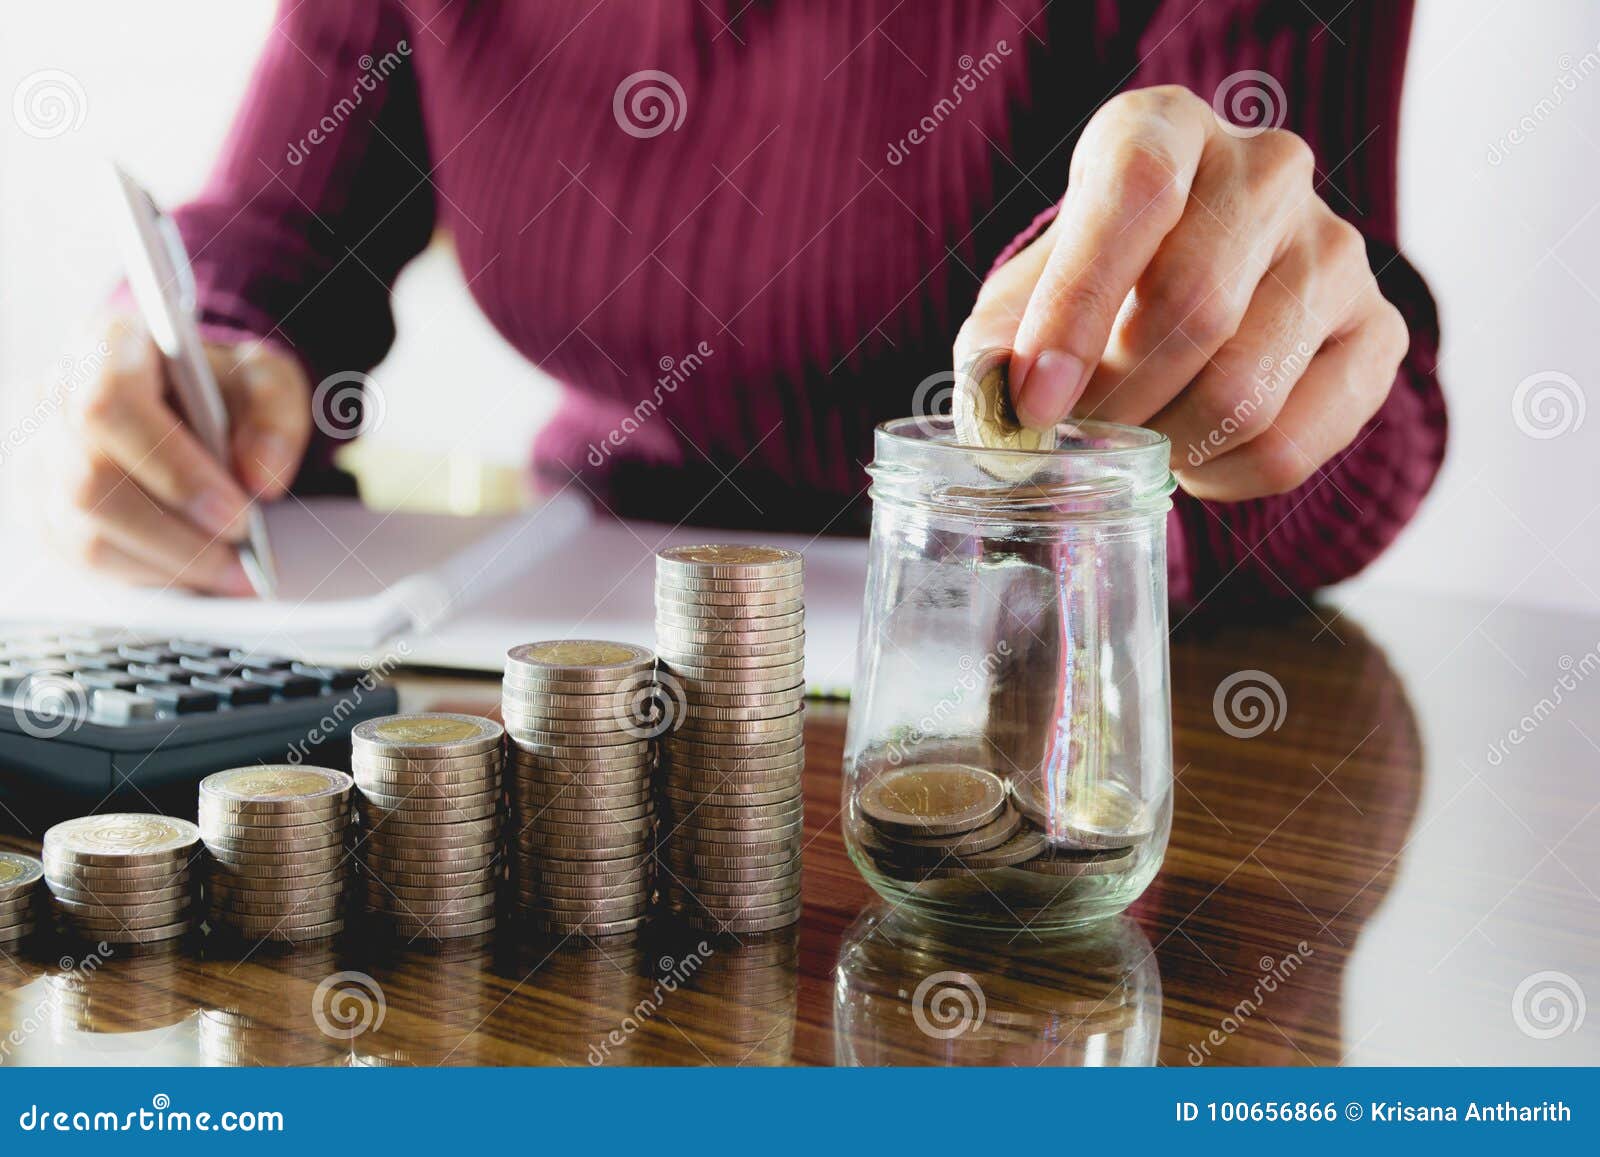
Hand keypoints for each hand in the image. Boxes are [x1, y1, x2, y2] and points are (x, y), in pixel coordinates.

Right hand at [41, 314, 310, 594]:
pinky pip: (80, 558)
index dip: (174, 469)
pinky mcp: (41, 506)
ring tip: (233, 575)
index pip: (109, 403)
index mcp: (107, 346)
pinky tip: (195, 573)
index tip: (239, 514)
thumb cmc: (222, 385)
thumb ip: (273, 416)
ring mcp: (38, 456)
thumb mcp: (267, 379)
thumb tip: (259, 479)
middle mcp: (55, 397)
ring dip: (166, 565)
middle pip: (92, 482)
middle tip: (245, 560)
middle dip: (179, 535)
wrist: (191, 400)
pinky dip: (144, 574)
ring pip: (81, 532)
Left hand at [955, 85, 1408, 500]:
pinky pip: (1292, 443)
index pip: (1137, 193)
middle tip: (1076, 436)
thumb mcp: (1020, 305)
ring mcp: (1338, 249)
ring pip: (1245, 389)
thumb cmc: (1090, 295)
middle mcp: (1267, 170)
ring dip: (1165, 444)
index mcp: (1165, 130)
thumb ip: (993, 353)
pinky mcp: (1378, 333)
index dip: (1077, 308)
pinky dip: (1221, 477)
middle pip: (1194, 306)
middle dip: (1116, 398)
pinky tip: (1192, 456)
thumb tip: (998, 418)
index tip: (1035, 403)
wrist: (1189, 306)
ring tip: (1132, 440)